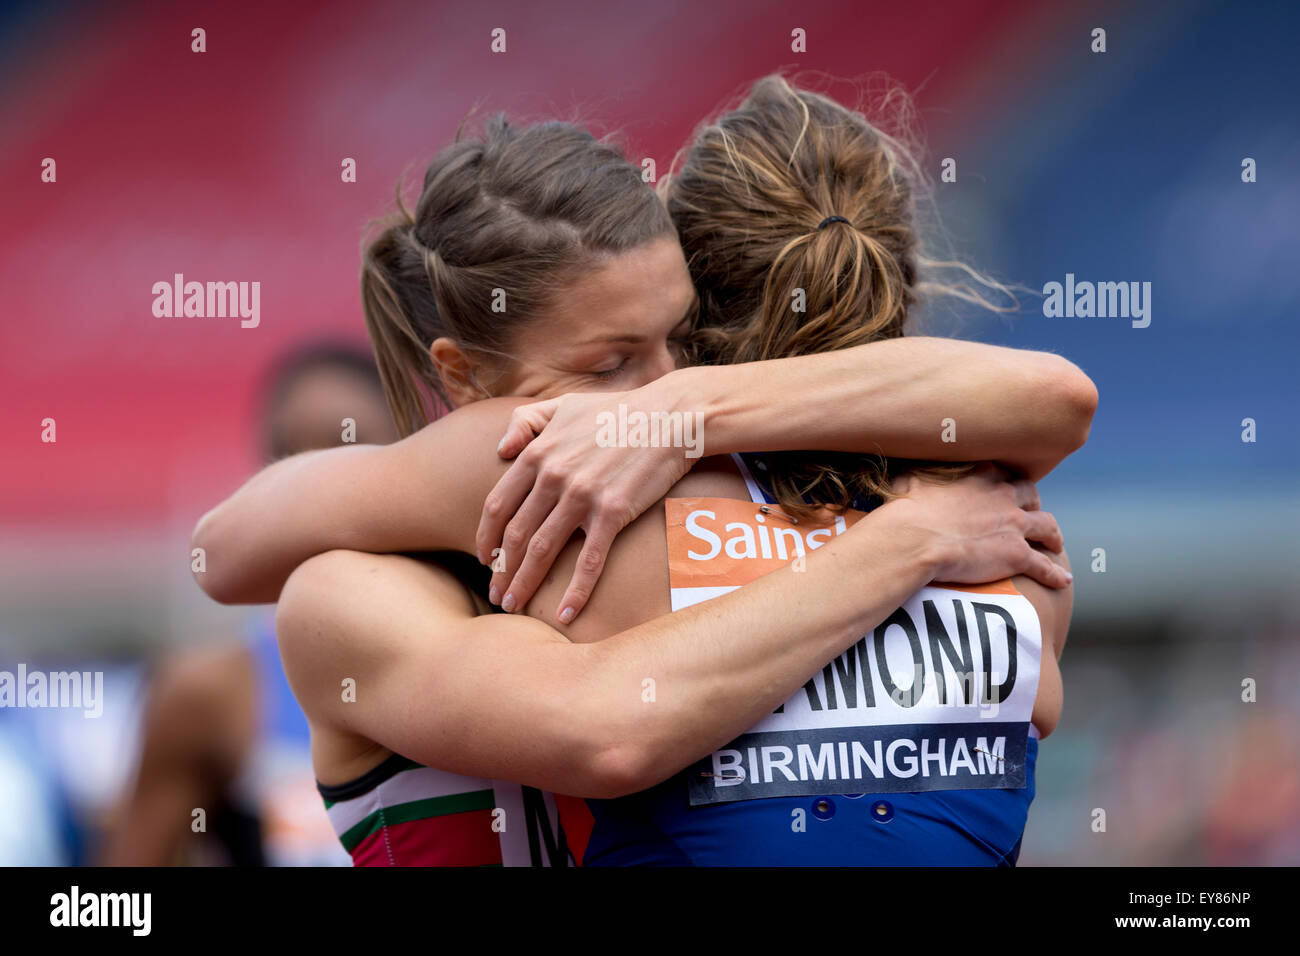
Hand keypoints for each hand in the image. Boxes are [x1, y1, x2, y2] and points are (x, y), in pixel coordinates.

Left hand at [476, 383, 701, 621]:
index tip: (484, 559)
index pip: (497, 505)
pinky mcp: (612, 512)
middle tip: (496, 594)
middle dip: (501, 571)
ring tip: (514, 607)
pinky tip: (565, 613)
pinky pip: (588, 561)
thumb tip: (500, 448)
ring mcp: (581, 496)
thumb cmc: (618, 411)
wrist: (670, 416)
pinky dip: (575, 591)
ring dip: (524, 584)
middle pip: (514, 535)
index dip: (486, 537)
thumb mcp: (564, 404)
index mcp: (537, 453)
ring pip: (542, 551)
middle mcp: (553, 476)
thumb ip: (526, 421)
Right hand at [880, 464, 1071, 588]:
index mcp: (981, 475)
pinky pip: (1044, 566)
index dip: (1006, 483)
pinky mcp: (1017, 555)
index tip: (1003, 490)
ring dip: (1053, 536)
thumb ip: (916, 474)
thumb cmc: (906, 509)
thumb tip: (903, 474)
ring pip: (1047, 527)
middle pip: (1031, 497)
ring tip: (1055, 544)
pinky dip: (1055, 574)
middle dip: (1034, 505)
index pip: (1003, 474)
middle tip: (1032, 514)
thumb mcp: (909, 479)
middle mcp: (1003, 496)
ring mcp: (1013, 526)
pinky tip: (1063, 581)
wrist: (916, 538)